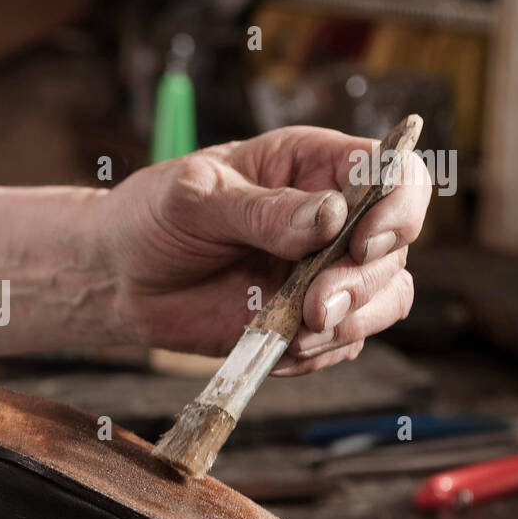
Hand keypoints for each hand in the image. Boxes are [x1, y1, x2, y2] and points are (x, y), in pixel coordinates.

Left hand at [102, 125, 431, 372]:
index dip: (398, 205)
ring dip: (352, 322)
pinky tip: (280, 351)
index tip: (365, 241)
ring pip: (384, 297)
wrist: (118, 278)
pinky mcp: (306, 318)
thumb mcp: (195, 199)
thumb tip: (329, 217)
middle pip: (394, 246)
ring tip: (297, 334)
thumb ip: (261, 210)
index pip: (392, 173)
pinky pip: (345, 341)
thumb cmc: (152, 218)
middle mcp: (331, 217)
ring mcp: (323, 270)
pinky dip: (321, 353)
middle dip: (363, 281)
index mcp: (311, 165)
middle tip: (316, 306)